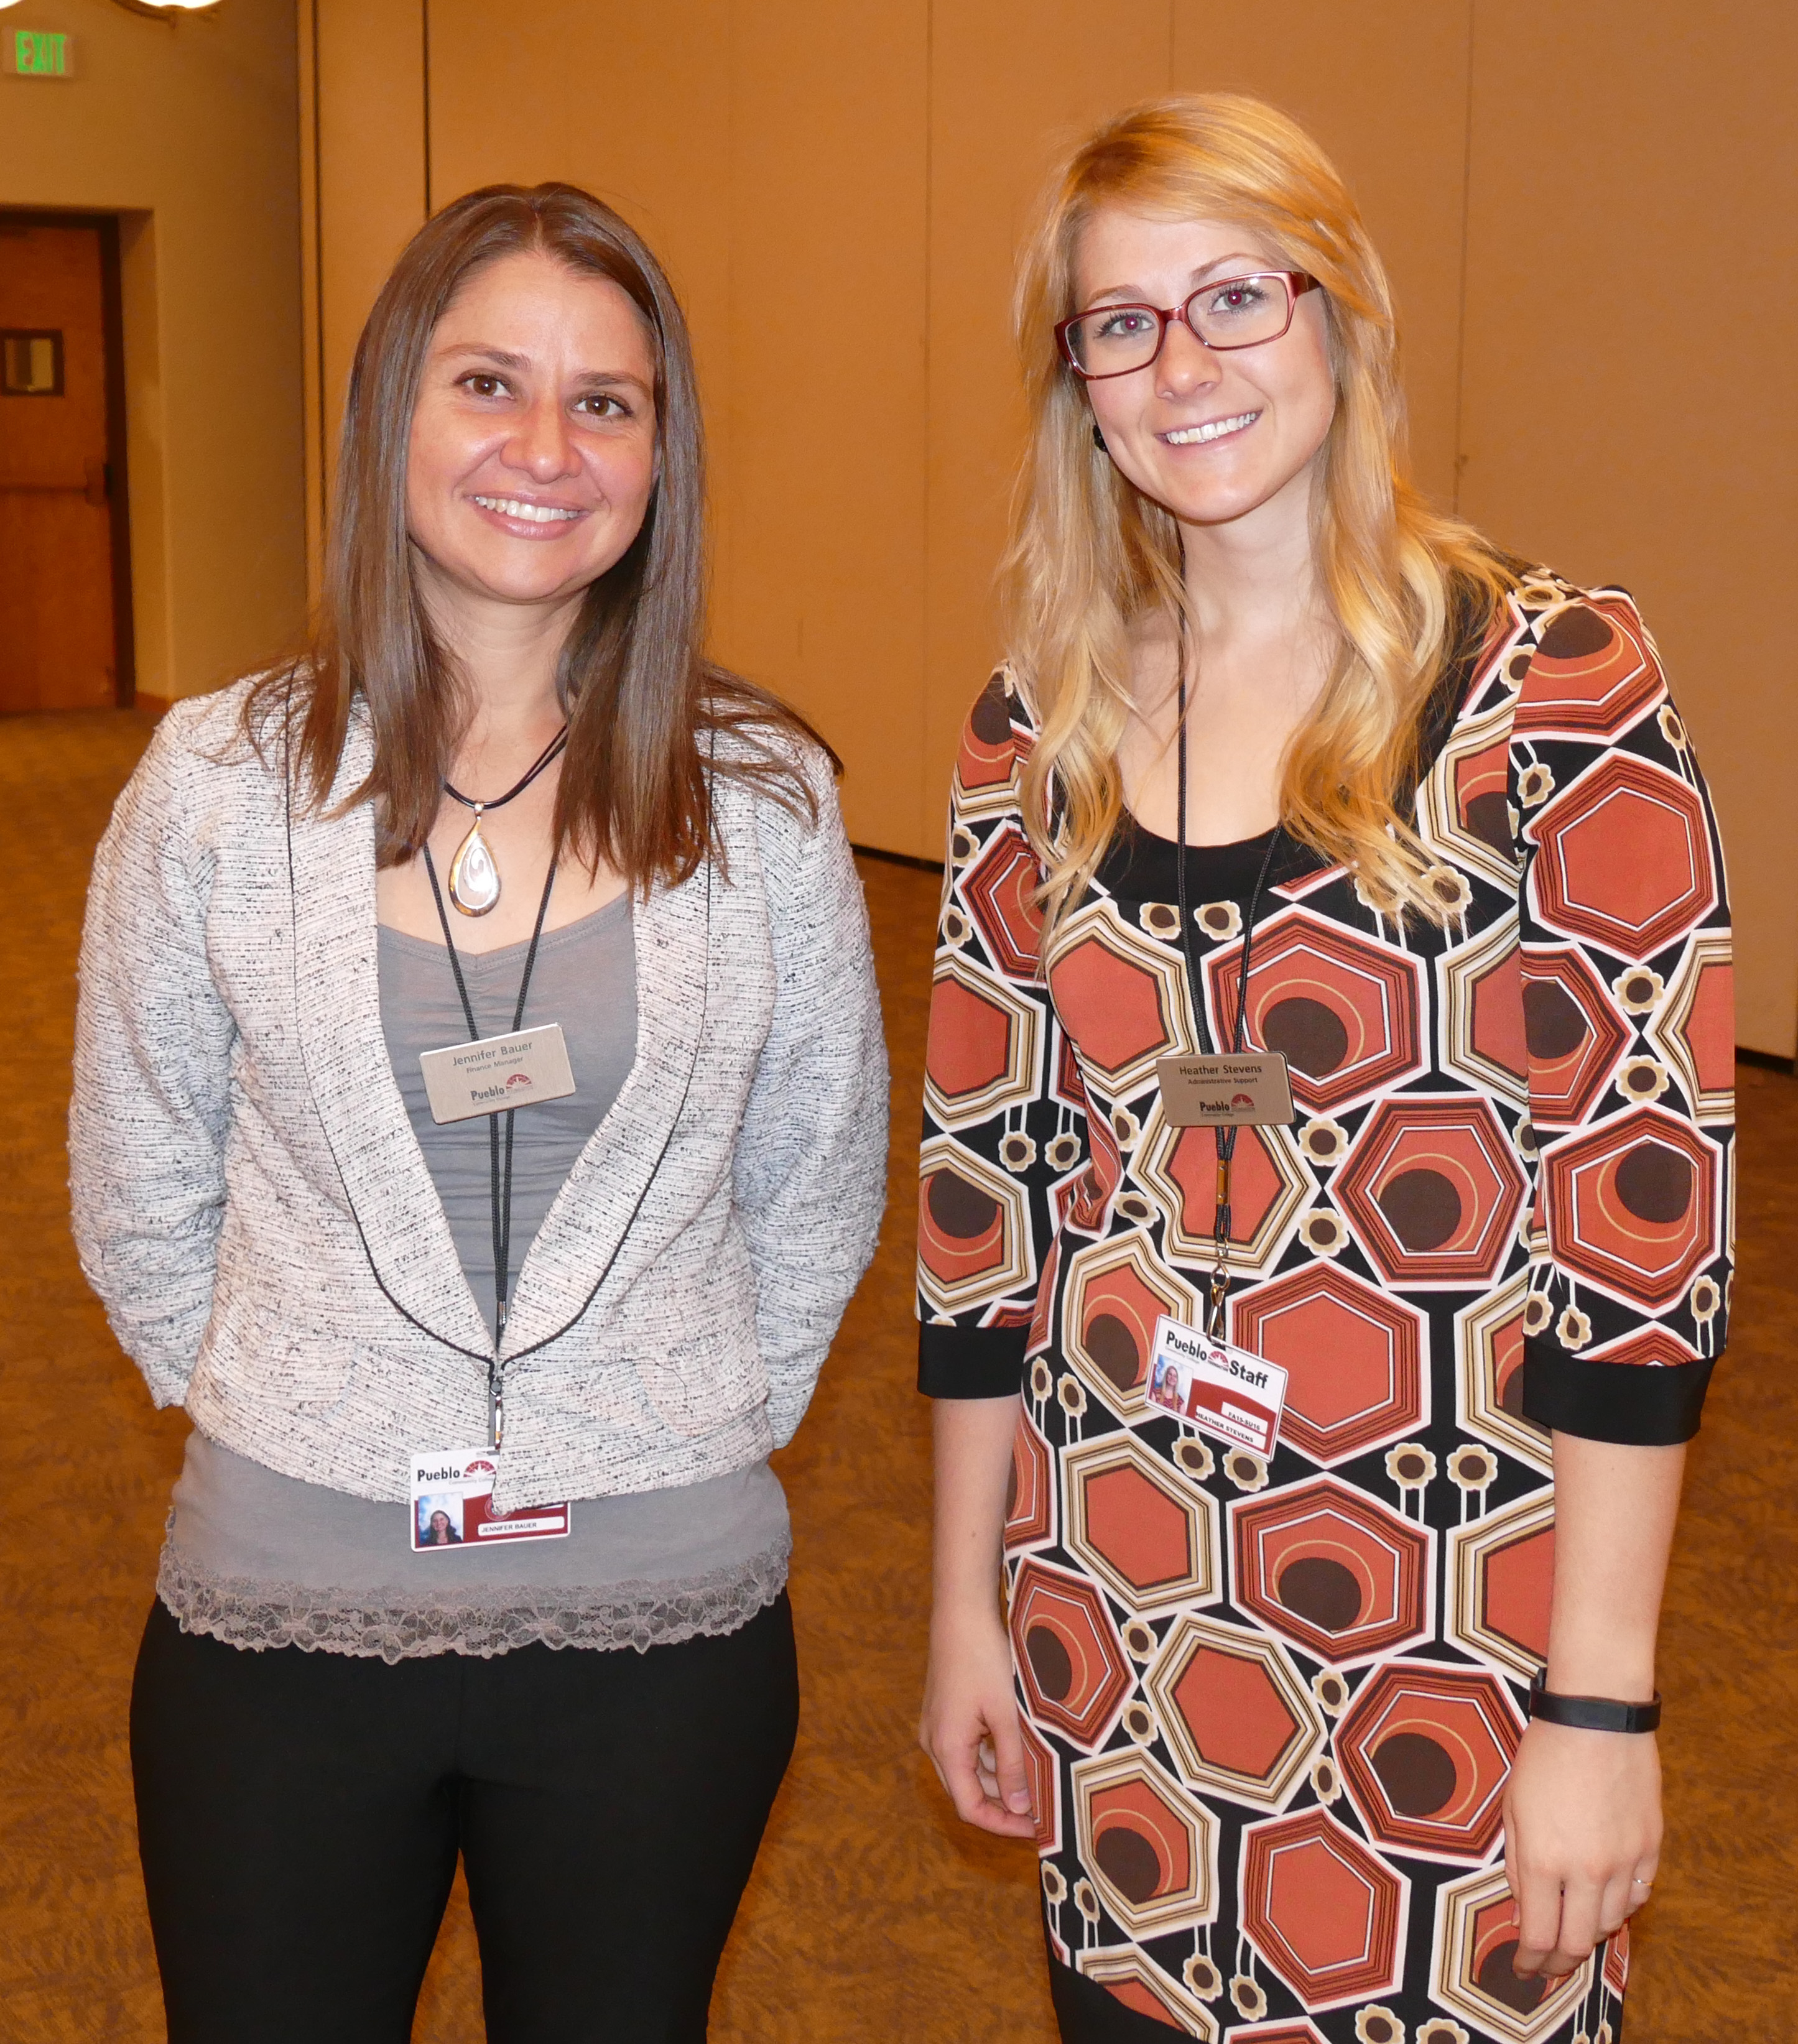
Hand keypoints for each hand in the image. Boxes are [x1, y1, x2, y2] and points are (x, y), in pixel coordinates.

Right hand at [919, 1601, 1036, 1838]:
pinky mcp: (945, 1712)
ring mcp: (937, 1726)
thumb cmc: (983, 1658)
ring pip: (969, 1770)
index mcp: (946, 1748)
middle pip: (968, 1792)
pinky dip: (992, 1756)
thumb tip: (1021, 1808)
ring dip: (1000, 1780)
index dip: (1003, 1825)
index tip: (1037, 1829)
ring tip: (1039, 1781)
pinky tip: (1020, 1751)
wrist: (960, 1611)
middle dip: (1005, 1806)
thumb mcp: (1006, 1713)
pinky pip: (967, 1748)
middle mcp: (934, 1742)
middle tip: (1044, 1810)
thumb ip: (1013, 1763)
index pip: (970, 1808)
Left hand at [1502, 1718, 1661, 1978]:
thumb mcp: (1513, 1809)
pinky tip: (1602, 1900)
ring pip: (1610, 1923)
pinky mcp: (1650, 1850)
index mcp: (1545, 1861)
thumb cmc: (1544, 1758)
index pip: (1540, 1936)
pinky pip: (1636, 1898)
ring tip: (1571, 1927)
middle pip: (1578, 1942)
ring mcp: (1624, 1863)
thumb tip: (1524, 1917)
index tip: (1523, 1970)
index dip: (1530, 1962)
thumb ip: (1518, 1867)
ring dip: (1587, 1932)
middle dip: (1559, 1962)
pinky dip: (1618, 1907)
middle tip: (1547, 1965)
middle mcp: (1587, 1871)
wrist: (1596, 1719)